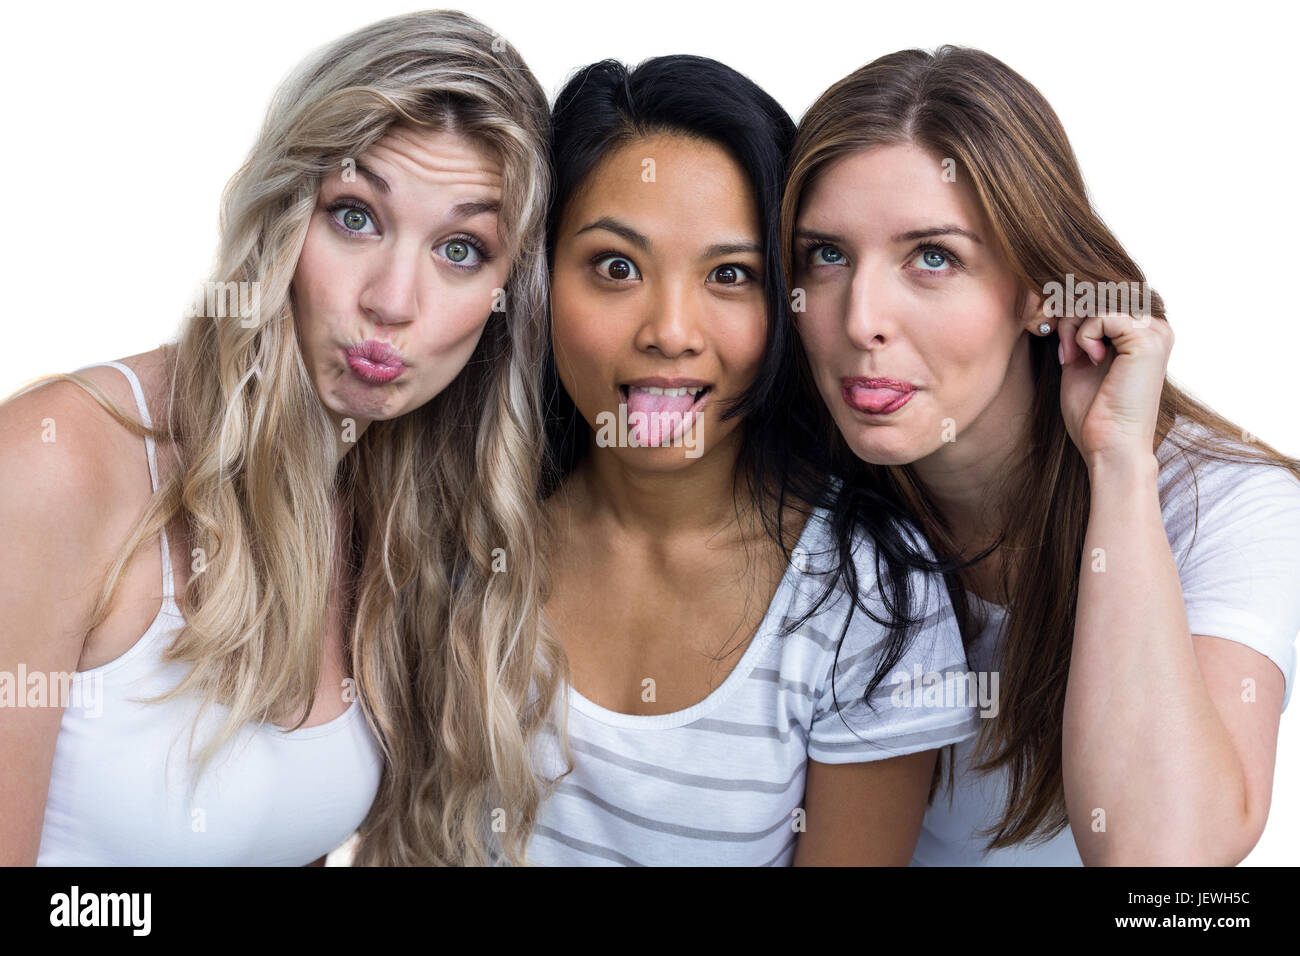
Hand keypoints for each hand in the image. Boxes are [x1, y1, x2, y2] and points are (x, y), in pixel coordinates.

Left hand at [1054, 308, 1172, 467]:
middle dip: (1072, 316)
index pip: (1104, 296)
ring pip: (1101, 299)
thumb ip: (1079, 330)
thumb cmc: (1095, 414)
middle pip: (1102, 292)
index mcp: (1145, 332)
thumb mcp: (1080, 361)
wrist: (1109, 446)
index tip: (1065, 348)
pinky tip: (1090, 359)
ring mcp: (1156, 332)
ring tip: (1074, 356)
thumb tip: (1065, 301)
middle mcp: (1157, 327)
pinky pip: (1102, 313)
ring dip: (1075, 325)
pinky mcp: (1147, 339)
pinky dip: (1084, 334)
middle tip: (1066, 351)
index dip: (1075, 314)